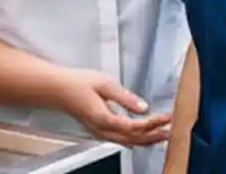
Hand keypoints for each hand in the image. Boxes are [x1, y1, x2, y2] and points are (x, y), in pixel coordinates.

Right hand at [48, 68, 171, 147]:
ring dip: (146, 140)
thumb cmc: (76, 83)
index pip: (135, 126)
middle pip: (134, 139)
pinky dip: (134, 139)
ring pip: (127, 142)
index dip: (153, 123)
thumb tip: (143, 107)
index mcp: (105, 119)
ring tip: (160, 135)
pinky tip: (141, 136)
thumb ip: (125, 97)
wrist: (56, 89)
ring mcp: (99, 132)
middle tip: (170, 131)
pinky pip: (120, 140)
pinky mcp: (98, 130)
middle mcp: (103, 130)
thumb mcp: (103, 84)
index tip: (166, 117)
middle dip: (153, 136)